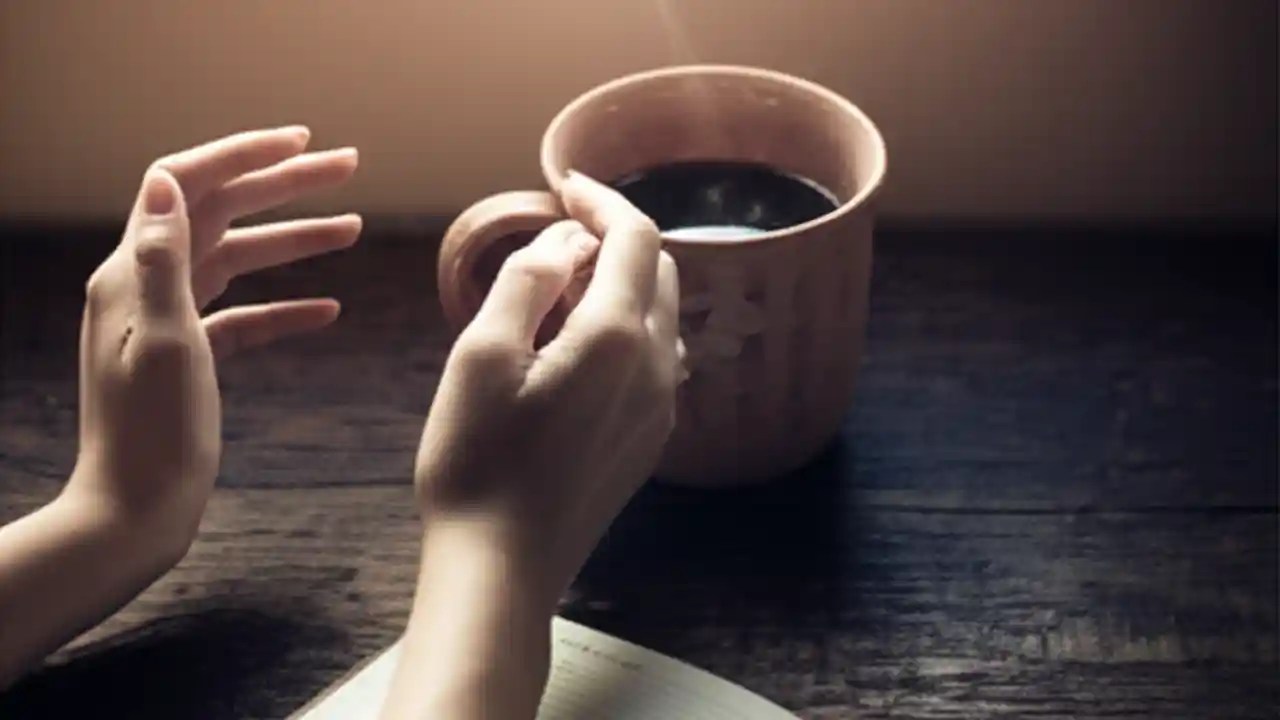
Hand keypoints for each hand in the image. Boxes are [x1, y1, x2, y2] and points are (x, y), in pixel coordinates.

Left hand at [69, 126, 359, 545]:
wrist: (135, 512)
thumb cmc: (150, 436)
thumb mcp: (166, 341)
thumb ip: (165, 261)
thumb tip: (166, 182)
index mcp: (131, 274)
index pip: (186, 185)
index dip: (242, 155)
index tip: (300, 141)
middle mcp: (145, 287)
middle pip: (221, 214)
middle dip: (284, 186)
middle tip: (348, 166)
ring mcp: (168, 322)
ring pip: (238, 261)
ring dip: (294, 240)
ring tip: (354, 227)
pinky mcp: (189, 357)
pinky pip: (242, 316)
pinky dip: (283, 306)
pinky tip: (328, 310)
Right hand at [380, 172, 678, 719]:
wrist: (502, 567)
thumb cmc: (476, 461)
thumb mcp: (481, 354)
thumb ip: (530, 281)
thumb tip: (570, 242)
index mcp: (618, 337)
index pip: (635, 237)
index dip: (603, 201)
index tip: (565, 186)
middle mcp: (657, 367)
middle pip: (658, 271)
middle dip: (615, 239)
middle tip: (556, 236)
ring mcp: (661, 407)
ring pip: (659, 316)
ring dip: (621, 284)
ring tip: (560, 289)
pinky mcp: (649, 438)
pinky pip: (653, 358)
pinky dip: (624, 327)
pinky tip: (575, 346)